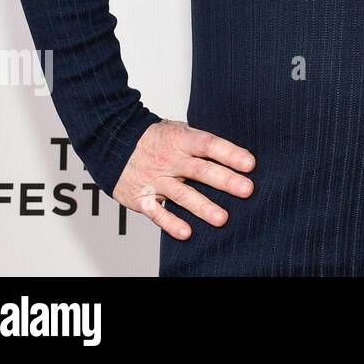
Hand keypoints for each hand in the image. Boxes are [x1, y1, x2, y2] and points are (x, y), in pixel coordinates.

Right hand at [112, 119, 256, 239]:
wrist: (113, 142)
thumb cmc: (155, 139)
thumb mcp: (178, 131)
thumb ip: (202, 144)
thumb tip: (236, 155)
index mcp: (181, 140)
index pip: (209, 145)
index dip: (230, 153)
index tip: (250, 164)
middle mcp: (169, 160)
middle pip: (200, 171)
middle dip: (225, 181)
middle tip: (247, 190)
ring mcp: (155, 179)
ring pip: (182, 194)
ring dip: (203, 207)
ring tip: (222, 218)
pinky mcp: (141, 197)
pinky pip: (156, 212)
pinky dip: (170, 223)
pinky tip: (186, 232)